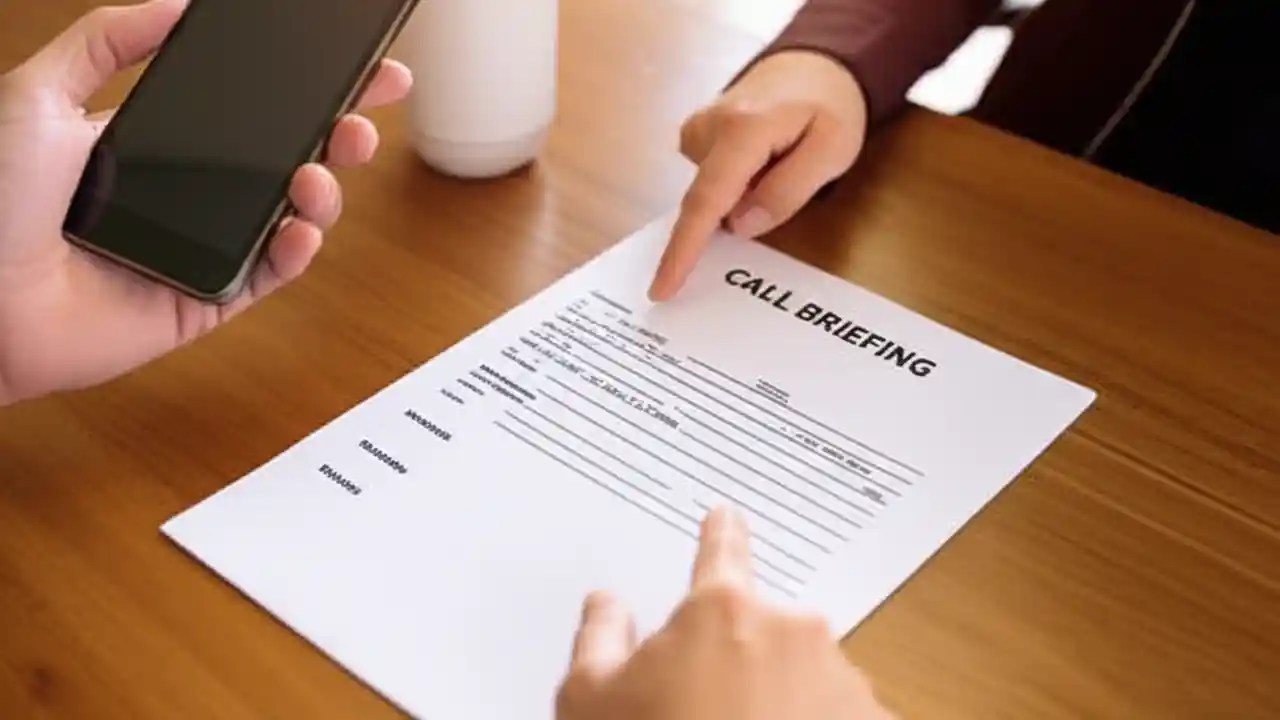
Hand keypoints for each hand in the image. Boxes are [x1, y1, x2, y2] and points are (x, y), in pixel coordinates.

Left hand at [0, 0, 411, 405]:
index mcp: (161, 143)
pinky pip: (269, 274)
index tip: (356, 70)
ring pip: (291, 216)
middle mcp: (191, 194)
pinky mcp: (209, 299)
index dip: (308, 93)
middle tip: (359, 122)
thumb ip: (107, 40)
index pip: (251, 112)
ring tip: (315, 176)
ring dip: (324, 191)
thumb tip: (179, 6)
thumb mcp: (39, 93)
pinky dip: (296, 251)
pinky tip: (298, 229)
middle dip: (338, 136)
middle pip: (288, 160)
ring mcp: (205, 248)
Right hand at [557, 507, 894, 719]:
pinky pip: (840, 715)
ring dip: (782, 699)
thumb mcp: (591, 700)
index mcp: (721, 611)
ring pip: (804, 677)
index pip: (722, 552)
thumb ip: (599, 638)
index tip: (728, 516)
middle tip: (704, 706)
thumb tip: (607, 605)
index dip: (721, 535)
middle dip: (739, 659)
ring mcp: (841, 679)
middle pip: (760, 629)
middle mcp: (792, 630)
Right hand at [649, 50, 867, 300]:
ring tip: (785, 163)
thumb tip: (740, 225)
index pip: (706, 202)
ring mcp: (697, 132)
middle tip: (773, 198)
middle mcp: (707, 129)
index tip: (662, 288)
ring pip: (711, 194)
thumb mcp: (832, 150)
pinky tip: (765, 166)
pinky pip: (710, 182)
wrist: (815, 64)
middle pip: (707, 201)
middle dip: (729, 224)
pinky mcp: (696, 138)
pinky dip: (734, 189)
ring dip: (742, 199)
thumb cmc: (830, 106)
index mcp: (741, 131)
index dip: (683, 250)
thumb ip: (788, 190)